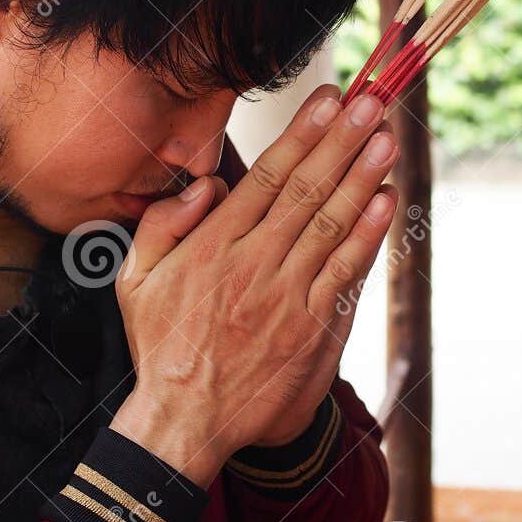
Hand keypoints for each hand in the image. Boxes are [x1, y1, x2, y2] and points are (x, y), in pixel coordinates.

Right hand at [108, 84, 397, 485]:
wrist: (184, 423)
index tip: (330, 98)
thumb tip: (205, 184)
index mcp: (213, 246)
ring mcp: (286, 298)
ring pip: (331, 226)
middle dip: (342, 141)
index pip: (268, 177)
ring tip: (387, 138)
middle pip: (307, 191)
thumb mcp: (134, 280)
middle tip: (373, 101)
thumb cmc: (161, 347)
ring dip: (364, 179)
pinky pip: (345, 275)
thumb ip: (163, 224)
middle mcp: (253, 265)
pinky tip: (386, 203)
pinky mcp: (311, 331)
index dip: (303, 134)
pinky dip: (368, 237)